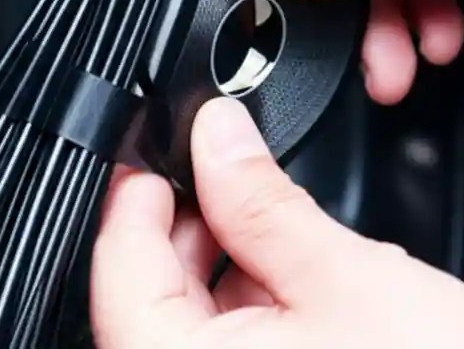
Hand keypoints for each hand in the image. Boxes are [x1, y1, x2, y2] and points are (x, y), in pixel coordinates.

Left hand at [90, 98, 463, 348]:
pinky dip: (247, 310)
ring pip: (186, 327)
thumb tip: (217, 136)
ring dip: (218, 264)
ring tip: (268, 215)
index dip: (134, 196)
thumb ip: (263, 201)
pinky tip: (291, 275)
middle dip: (186, 224)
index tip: (157, 151)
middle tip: (221, 165)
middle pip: (148, 297)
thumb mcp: (344, 276)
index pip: (118, 272)